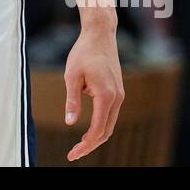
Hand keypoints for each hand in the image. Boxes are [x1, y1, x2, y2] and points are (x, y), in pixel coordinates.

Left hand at [63, 25, 123, 161]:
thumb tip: (69, 123)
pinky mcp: (117, 91)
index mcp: (106, 96)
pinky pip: (110, 115)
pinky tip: (88, 130)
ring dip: (96, 137)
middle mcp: (117, 98)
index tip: (72, 154)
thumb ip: (72, 100)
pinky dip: (101, 126)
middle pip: (106, 131)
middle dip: (90, 145)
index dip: (86, 145)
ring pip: (110, 124)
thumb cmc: (84, 53)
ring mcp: (120, 95)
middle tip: (73, 154)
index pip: (98, 129)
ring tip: (78, 145)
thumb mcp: (72, 76)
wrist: (100, 35)